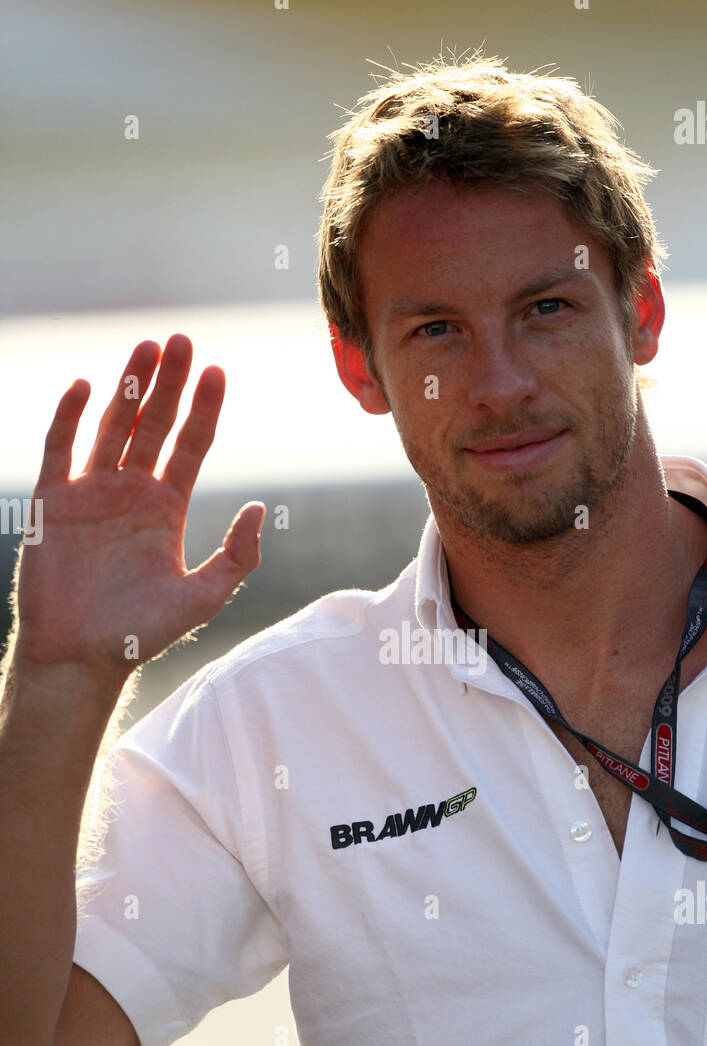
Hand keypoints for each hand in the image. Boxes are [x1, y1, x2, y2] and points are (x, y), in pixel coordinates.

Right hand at [13, 334, 264, 680]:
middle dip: (170, 383)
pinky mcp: (55, 502)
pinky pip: (61, 449)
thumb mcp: (203, 596)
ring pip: (112, 426)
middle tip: (184, 340)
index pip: (191, 445)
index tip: (219, 372)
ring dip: (129, 387)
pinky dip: (71, 417)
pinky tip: (85, 386)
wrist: (81, 656)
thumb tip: (262, 508)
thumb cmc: (142, 632)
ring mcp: (92, 493)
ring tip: (147, 348)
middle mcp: (132, 492)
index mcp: (167, 508)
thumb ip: (237, 556)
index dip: (204, 409)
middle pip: (154, 424)